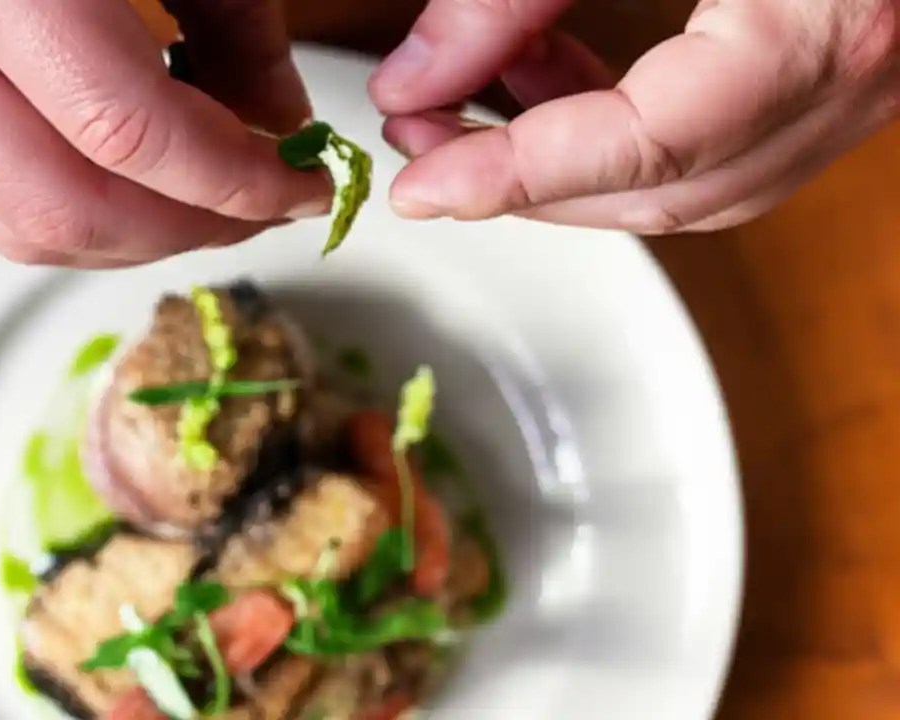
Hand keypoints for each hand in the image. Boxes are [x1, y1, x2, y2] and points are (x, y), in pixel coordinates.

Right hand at [0, 0, 328, 266]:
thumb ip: (234, 19)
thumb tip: (283, 123)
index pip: (124, 129)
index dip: (231, 181)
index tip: (305, 187)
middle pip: (65, 210)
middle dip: (185, 230)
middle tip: (263, 210)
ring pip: (21, 228)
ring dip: (135, 238)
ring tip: (210, 201)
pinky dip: (84, 216)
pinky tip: (141, 183)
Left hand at [369, 0, 899, 233]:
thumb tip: (418, 75)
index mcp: (823, 16)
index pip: (649, 142)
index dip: (519, 175)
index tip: (419, 183)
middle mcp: (855, 70)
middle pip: (663, 188)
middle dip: (523, 182)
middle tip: (418, 137)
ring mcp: (856, 80)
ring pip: (691, 184)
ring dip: (565, 163)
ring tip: (463, 106)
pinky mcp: (831, 64)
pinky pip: (718, 140)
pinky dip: (619, 129)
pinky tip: (543, 76)